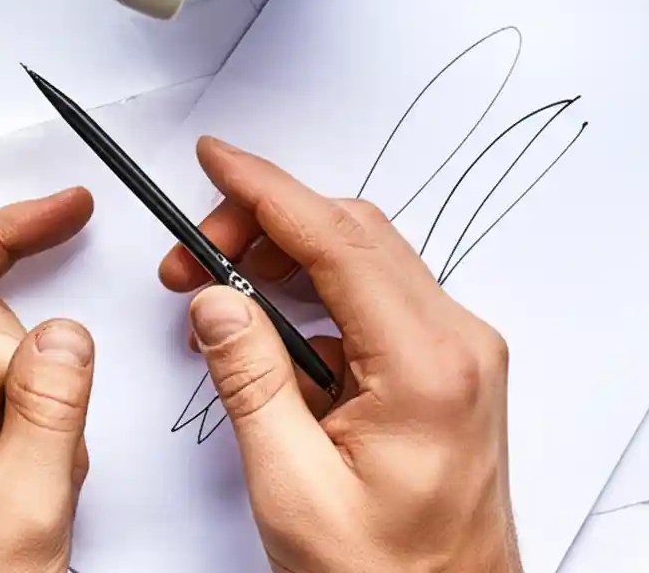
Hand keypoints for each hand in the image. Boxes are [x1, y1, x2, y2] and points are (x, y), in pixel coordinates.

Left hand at [0, 188, 96, 572]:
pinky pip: (7, 402)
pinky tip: (23, 483)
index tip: (58, 210)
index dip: (4, 237)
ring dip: (36, 416)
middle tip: (30, 449)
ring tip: (26, 482)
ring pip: (4, 365)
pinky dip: (33, 435)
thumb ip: (51, 405)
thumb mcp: (19, 508)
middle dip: (25, 378)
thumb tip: (66, 333)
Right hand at [160, 138, 521, 572]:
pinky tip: (266, 338)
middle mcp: (457, 345)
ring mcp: (456, 355)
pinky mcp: (443, 371)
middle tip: (191, 253)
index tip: (215, 160)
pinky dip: (313, 304)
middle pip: (351, 237)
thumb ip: (249, 380)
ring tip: (214, 291)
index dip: (265, 191)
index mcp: (428, 366)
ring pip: (362, 265)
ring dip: (284, 263)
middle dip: (263, 226)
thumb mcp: (293, 487)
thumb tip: (215, 301)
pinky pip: (373, 307)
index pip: (336, 240)